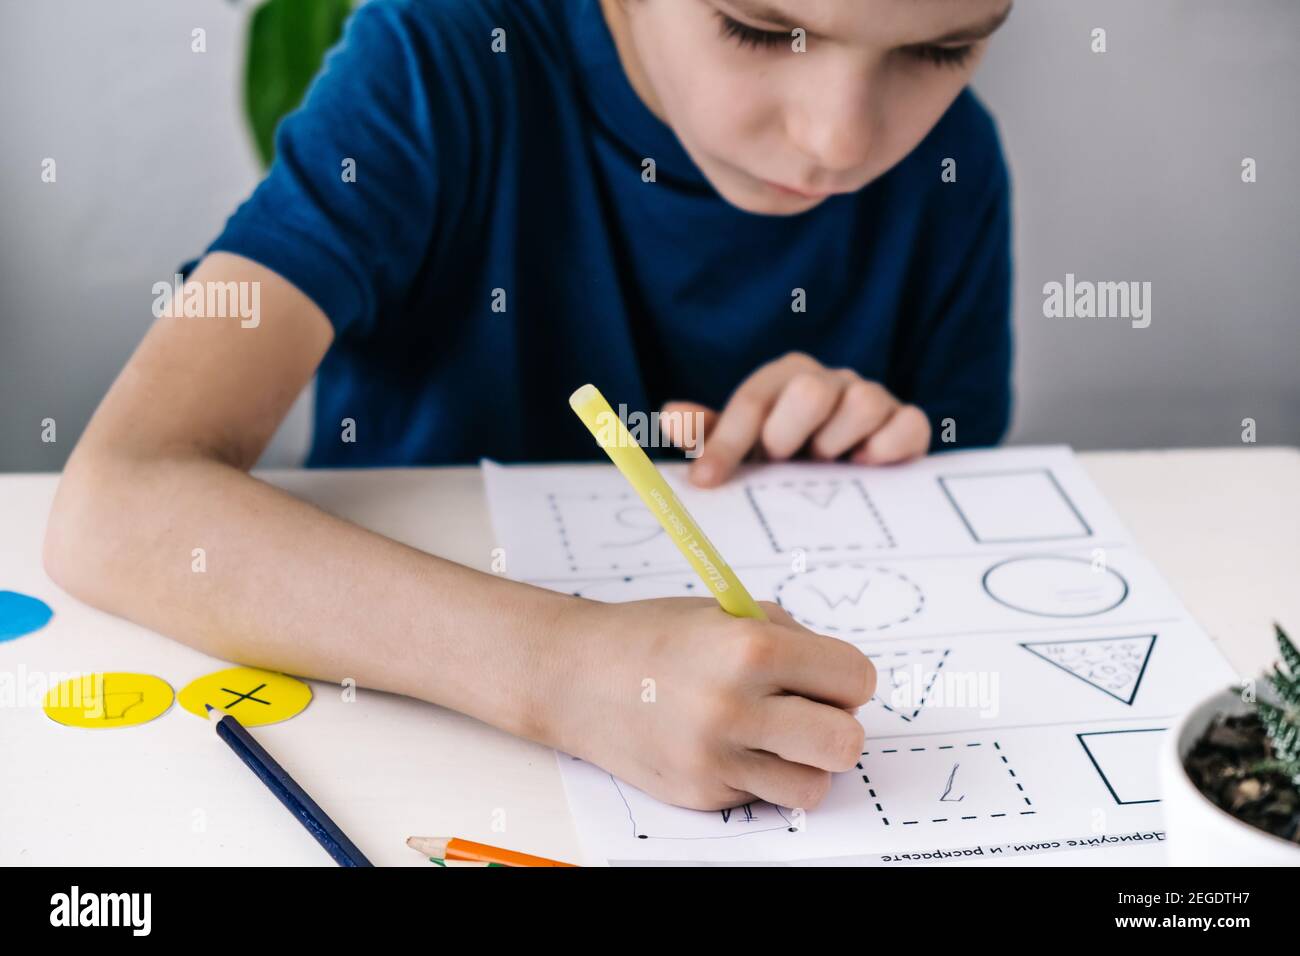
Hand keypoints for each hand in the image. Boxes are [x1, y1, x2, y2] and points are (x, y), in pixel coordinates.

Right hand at [546, 597, 875, 810]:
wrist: (575, 674)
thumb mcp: (728, 613)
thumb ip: (792, 640)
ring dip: (804, 763)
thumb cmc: (655, 637)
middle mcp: (735, 707)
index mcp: (751, 648)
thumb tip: (845, 685)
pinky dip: (758, 775)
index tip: (828, 677)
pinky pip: (764, 796)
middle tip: (811, 713)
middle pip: (846, 743)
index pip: (855, 679)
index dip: (848, 678)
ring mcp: (716, 757)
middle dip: (838, 727)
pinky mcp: (700, 792)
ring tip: (774, 737)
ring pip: (813, 786)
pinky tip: (727, 745)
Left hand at [662, 352, 930, 486]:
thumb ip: (707, 433)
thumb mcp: (743, 448)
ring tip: (826, 466)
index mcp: (784, 378)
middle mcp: (829, 380)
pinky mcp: (907, 422)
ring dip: (838, 444)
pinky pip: (908, 425)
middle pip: (810, 389)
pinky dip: (888, 448)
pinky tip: (867, 468)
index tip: (706, 481)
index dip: (726, 444)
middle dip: (788, 435)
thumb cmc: (784, 457)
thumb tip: (669, 415)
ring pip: (863, 402)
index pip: (752, 401)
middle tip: (781, 463)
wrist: (846, 471)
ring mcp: (872, 397)